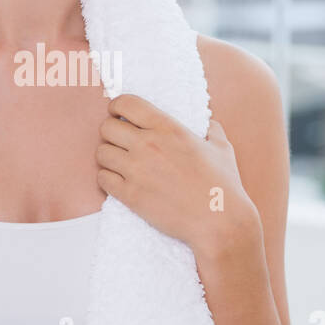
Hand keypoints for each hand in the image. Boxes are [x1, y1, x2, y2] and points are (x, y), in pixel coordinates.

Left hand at [95, 93, 258, 260]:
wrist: (219, 221)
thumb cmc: (223, 185)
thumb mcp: (222, 148)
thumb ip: (212, 130)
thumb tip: (209, 125)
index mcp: (168, 128)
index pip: (126, 103)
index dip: (117, 106)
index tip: (118, 114)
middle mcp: (148, 145)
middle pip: (107, 127)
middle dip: (111, 132)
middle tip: (119, 141)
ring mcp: (137, 170)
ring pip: (101, 153)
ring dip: (108, 156)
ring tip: (119, 162)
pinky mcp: (130, 195)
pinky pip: (103, 178)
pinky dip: (107, 178)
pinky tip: (119, 181)